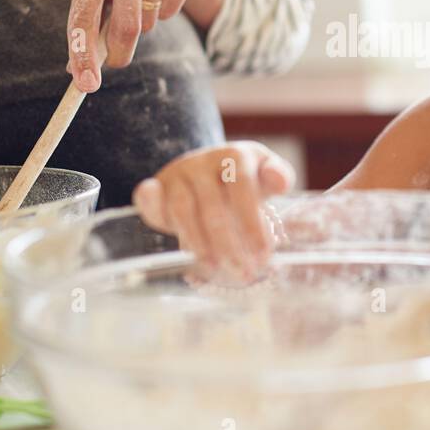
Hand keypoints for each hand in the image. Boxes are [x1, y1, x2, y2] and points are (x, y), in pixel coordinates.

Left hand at [67, 0, 198, 91]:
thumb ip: (85, 21)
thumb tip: (76, 71)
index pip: (84, 15)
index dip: (83, 53)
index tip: (85, 84)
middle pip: (126, 27)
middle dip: (120, 54)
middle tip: (117, 62)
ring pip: (150, 20)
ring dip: (143, 22)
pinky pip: (171, 10)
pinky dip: (163, 10)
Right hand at [133, 141, 294, 283]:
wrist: (208, 168)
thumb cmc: (244, 178)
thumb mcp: (264, 174)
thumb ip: (278, 177)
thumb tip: (279, 182)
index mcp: (234, 155)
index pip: (242, 188)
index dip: (251, 223)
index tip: (262, 255)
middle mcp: (202, 161)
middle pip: (212, 205)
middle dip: (228, 244)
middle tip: (243, 273)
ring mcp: (177, 173)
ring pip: (182, 209)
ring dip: (197, 243)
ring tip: (212, 270)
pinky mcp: (155, 187)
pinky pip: (149, 198)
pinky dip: (151, 209)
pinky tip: (162, 228)